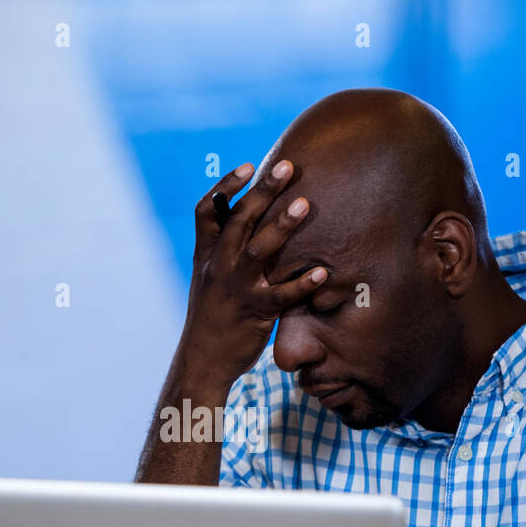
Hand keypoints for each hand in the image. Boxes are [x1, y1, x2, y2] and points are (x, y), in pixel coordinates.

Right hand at [177, 159, 327, 391]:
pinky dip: (302, 284)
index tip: (248, 165)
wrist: (202, 360)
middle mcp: (218, 266)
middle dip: (262, 191)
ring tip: (305, 205)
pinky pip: (281, 295)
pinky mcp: (255, 312)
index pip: (207, 211)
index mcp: (206, 255)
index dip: (225, 186)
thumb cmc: (211, 316)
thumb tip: (245, 220)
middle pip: (238, 220)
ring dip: (282, 226)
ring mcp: (236, 289)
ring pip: (258, 250)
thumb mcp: (207, 279)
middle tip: (289, 167)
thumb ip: (222, 250)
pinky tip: (323, 272)